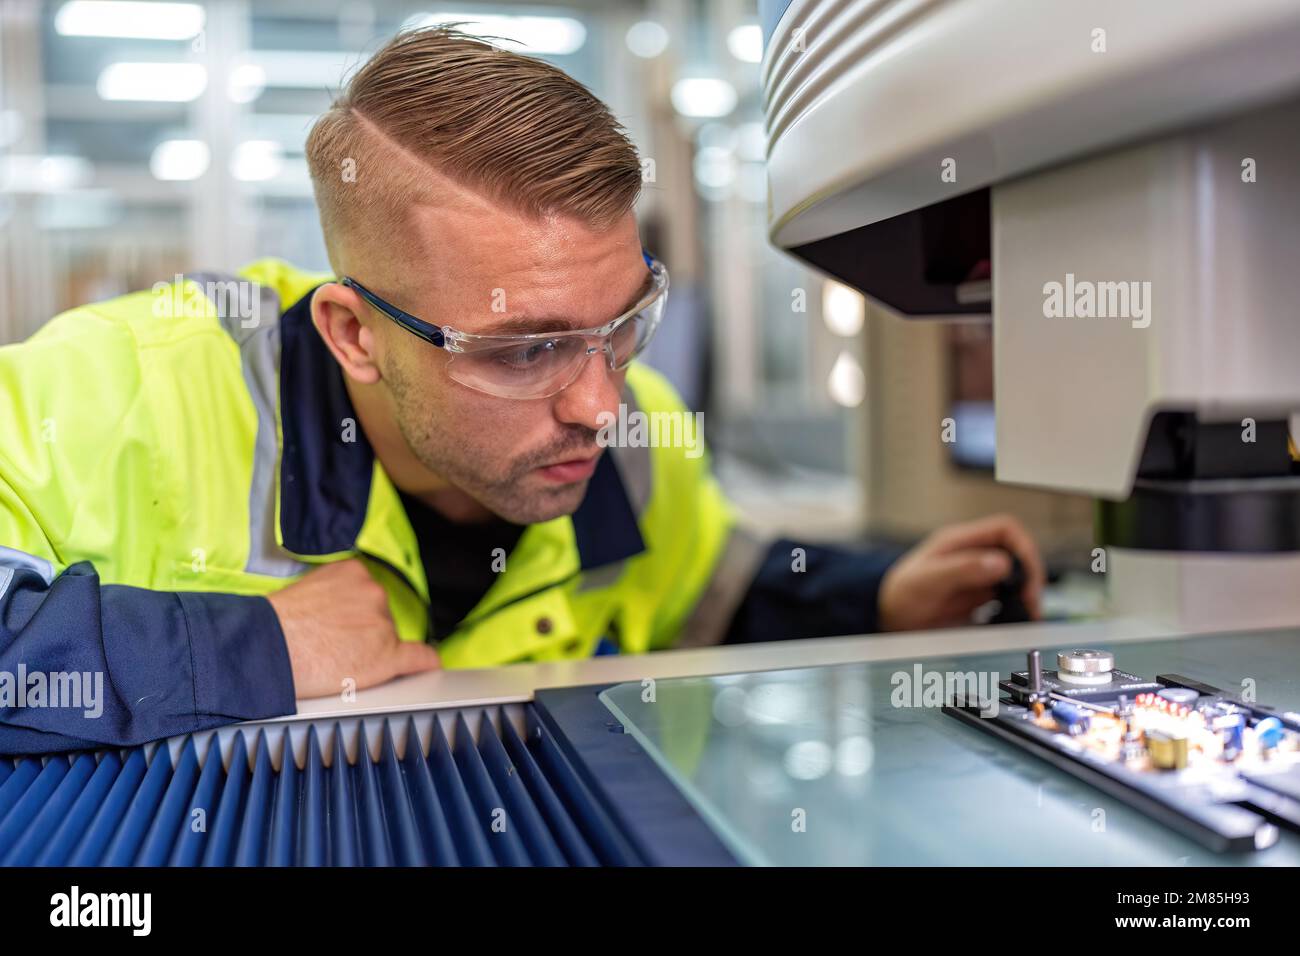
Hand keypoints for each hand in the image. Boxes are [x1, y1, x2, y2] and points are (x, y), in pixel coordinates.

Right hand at [267, 558, 440, 698]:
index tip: (348, 623)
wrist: (266, 648)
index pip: (369, 592)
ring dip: (372, 650)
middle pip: (380, 616)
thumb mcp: (306, 588)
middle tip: (332, 645)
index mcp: (354, 571)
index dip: (357, 612)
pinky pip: (420, 658)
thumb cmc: (274, 624)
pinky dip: (424, 663)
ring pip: (389, 639)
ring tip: (335, 660)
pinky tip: (427, 666)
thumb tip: (340, 610)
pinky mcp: (387, 655)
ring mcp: (383, 623)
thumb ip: (334, 593)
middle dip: (363, 630)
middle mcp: (374, 591)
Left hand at [877, 514, 1044, 631]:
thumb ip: (962, 570)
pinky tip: (1016, 618)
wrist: (887, 618)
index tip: (1026, 576)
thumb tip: (1001, 563)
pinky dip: (1016, 606)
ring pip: (1015, 576)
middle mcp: (972, 555)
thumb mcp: (928, 581)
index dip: (1023, 547)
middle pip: (1016, 553)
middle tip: (1031, 601)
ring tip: (1029, 613)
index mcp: (960, 542)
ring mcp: (976, 576)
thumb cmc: (899, 594)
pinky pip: (1005, 597)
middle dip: (1030, 574)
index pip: (1005, 530)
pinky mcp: (976, 597)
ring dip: (1027, 593)